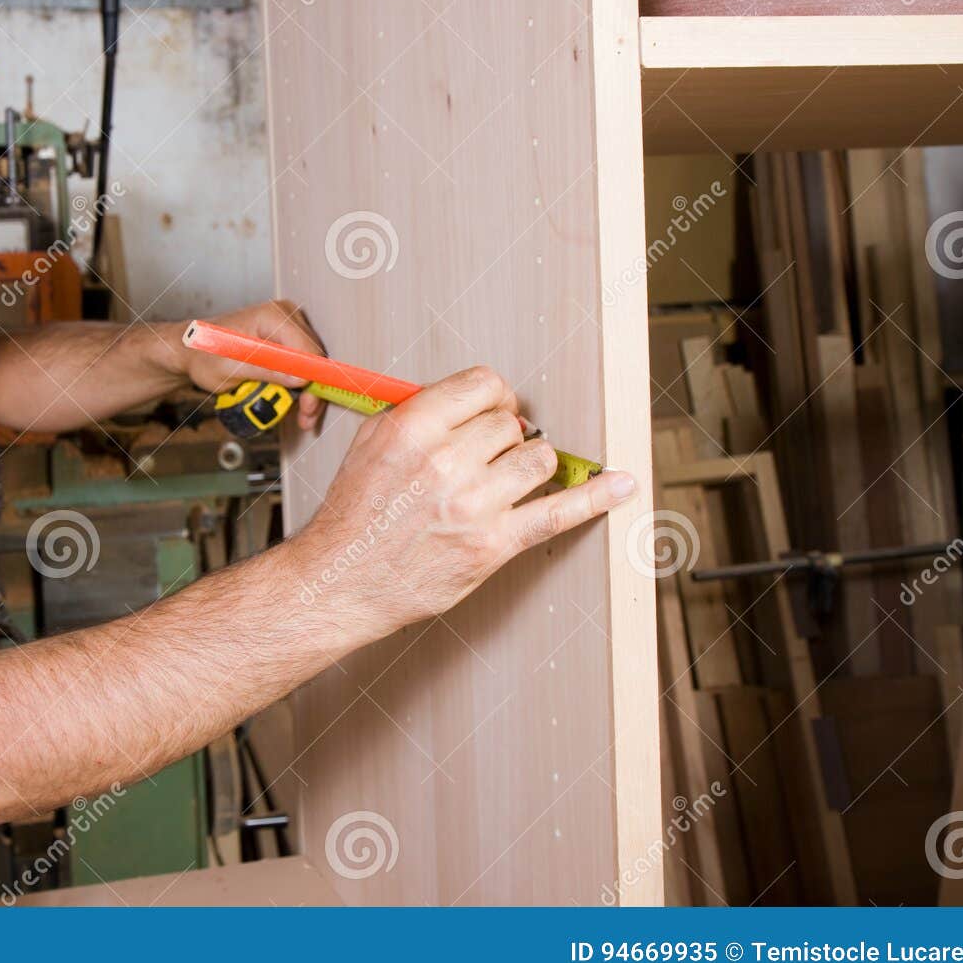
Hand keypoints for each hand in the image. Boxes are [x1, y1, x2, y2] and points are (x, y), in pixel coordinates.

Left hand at [179, 299, 328, 430]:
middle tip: (305, 417)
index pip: (308, 350)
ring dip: (309, 393)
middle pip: (315, 358)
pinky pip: (304, 365)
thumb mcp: (232, 367)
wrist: (193, 351)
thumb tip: (301, 378)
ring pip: (313, 365)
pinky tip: (296, 403)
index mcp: (273, 316)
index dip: (313, 380)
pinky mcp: (288, 340)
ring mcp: (289, 327)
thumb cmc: (205, 355)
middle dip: (312, 391)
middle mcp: (286, 316)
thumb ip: (267, 370)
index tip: (308, 405)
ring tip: (302, 416)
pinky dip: (301, 387)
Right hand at [287, 365, 637, 630]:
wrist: (342, 578)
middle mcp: (444, 462)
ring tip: (507, 481)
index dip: (496, 397)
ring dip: (530, 466)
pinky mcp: (492, 545)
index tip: (495, 413)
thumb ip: (421, 414)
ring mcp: (473, 505)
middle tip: (488, 458)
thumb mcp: (372, 443)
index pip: (484, 384)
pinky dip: (595, 497)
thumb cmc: (355, 515)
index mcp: (413, 428)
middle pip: (512, 424)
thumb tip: (473, 402)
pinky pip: (558, 512)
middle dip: (506, 438)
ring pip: (539, 459)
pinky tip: (620, 485)